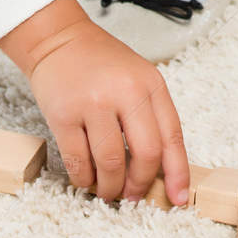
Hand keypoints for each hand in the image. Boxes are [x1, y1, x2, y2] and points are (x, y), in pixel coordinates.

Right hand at [25, 14, 190, 206]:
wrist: (60, 40)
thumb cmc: (102, 63)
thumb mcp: (139, 78)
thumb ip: (151, 115)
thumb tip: (160, 168)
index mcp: (151, 84)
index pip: (172, 136)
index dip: (177, 172)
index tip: (178, 198)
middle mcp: (126, 92)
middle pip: (145, 154)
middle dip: (141, 184)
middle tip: (133, 196)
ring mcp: (93, 104)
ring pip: (111, 163)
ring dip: (111, 187)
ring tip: (109, 191)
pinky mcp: (63, 115)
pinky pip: (78, 161)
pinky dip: (84, 179)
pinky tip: (87, 179)